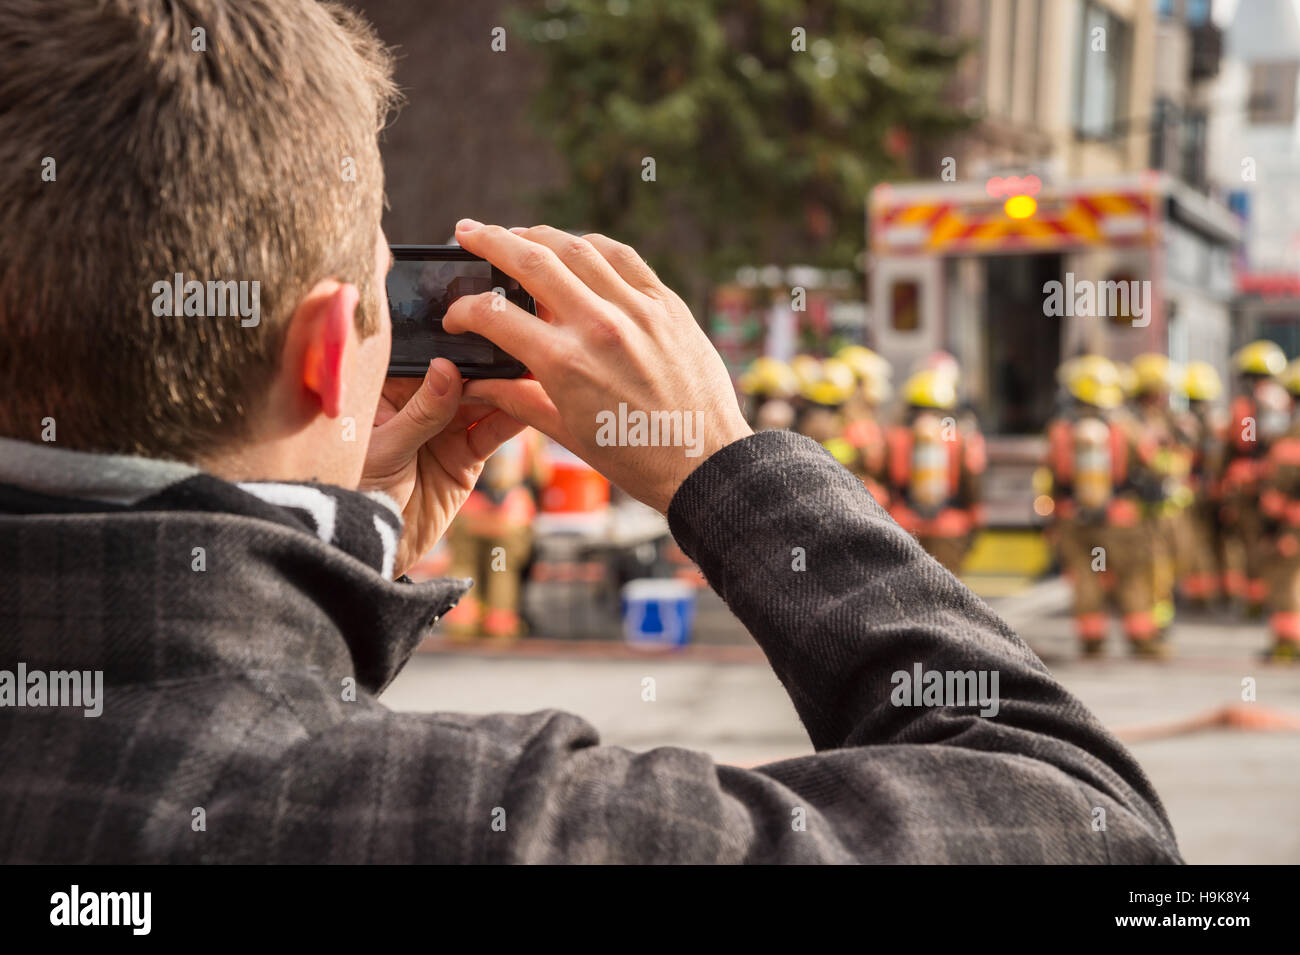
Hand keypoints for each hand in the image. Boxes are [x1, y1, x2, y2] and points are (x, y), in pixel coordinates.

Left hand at [359, 357, 525, 576]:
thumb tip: (446, 368)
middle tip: (514, 346)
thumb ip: (420, 412)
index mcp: (387, 394)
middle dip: (485, 363)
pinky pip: (492, 433)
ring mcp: (445, 431)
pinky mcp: (466, 458)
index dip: (449, 343)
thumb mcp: (384, 448)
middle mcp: (419, 407)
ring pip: (482, 400)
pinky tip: (530, 403)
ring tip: (529, 370)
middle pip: (460, 376)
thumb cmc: (357, 494)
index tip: (477, 326)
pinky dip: (512, 419)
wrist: (372, 550)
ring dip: (505, 388)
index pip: (424, 359)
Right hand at [444, 222, 751, 512]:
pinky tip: (575, 246)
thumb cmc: (635, 457)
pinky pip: (623, 257)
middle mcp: (599, 325)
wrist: (705, 461)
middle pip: (530, 259)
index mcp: (566, 363)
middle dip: (490, 240)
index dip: (464, 309)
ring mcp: (637, 309)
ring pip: (577, 248)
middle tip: (468, 231)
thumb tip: (475, 382)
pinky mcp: (667, 304)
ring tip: (516, 235)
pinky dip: (592, 246)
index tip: (455, 313)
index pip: (496, 315)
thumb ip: (517, 397)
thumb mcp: (567, 432)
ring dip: (538, 235)